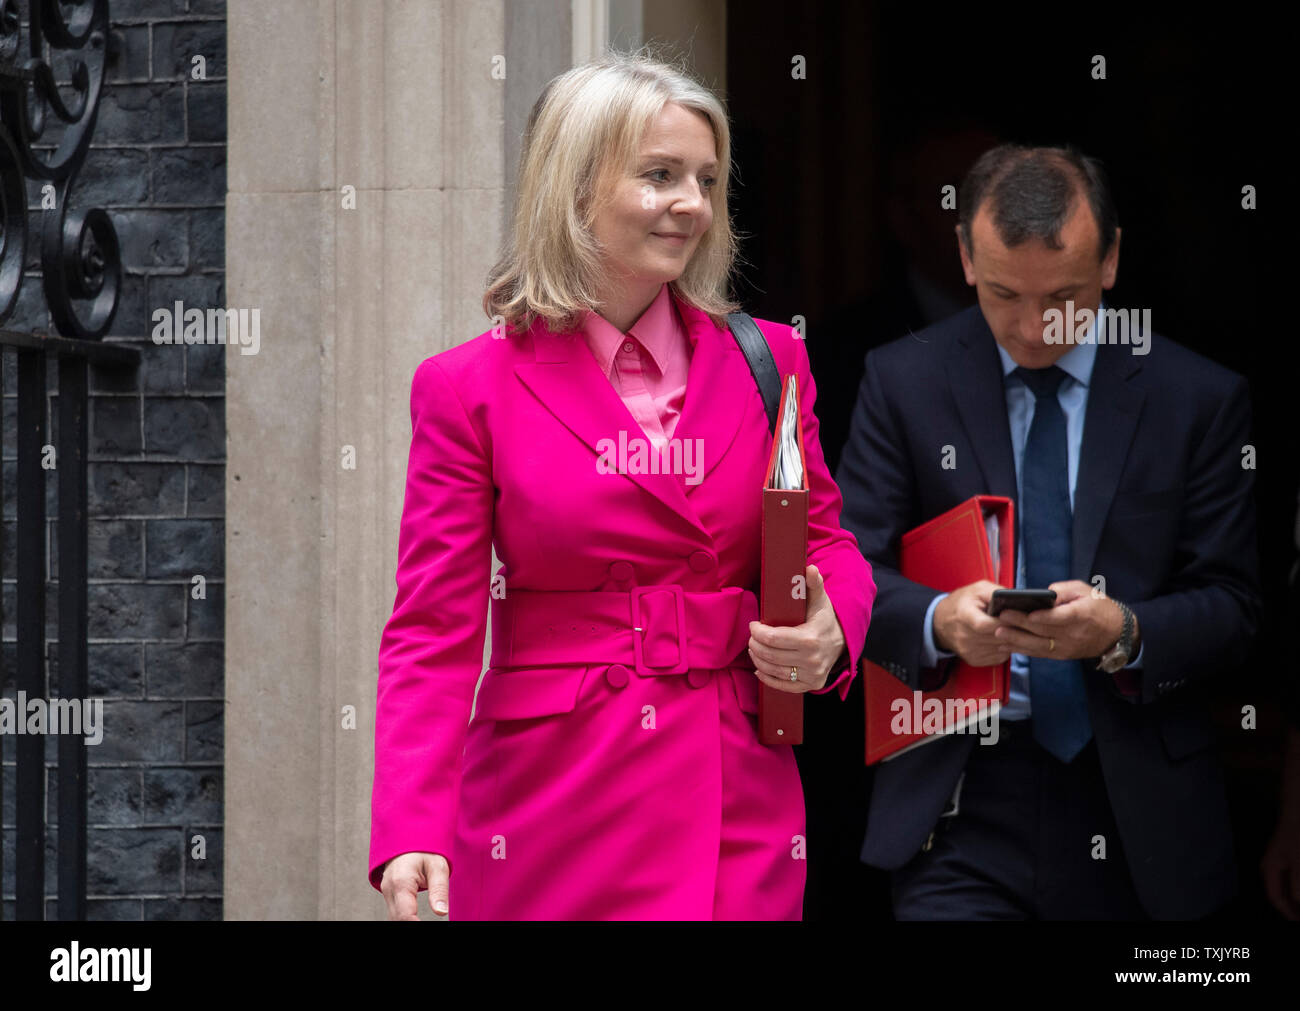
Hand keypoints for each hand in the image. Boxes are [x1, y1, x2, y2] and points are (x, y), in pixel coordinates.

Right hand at [379, 851, 448, 920]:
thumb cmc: (424, 848)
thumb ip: (439, 890)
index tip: (431, 927)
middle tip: (430, 925)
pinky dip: (403, 918)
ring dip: (407, 922)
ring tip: (422, 920)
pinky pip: (394, 911)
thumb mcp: (438, 866)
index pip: (405, 915)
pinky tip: (416, 919)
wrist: (408, 836)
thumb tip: (442, 912)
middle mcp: (389, 889)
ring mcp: (386, 891)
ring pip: (394, 916)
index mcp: (401, 882)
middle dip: (412, 925)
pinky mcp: (389, 893)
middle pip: (397, 919)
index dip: (416, 925)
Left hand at [748, 564, 846, 692]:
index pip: (774, 638)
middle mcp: (812, 660)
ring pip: (774, 671)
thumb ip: (813, 584)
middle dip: (755, 645)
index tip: (753, 625)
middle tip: (752, 637)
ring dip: (758, 660)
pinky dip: (767, 678)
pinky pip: (783, 685)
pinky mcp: (811, 685)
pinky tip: (759, 668)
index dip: (758, 632)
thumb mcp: (820, 600)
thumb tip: (810, 568)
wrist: (842, 641)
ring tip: (754, 649)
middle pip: (771, 655)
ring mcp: (813, 675)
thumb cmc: (824, 618)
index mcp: (811, 638)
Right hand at [932, 580, 1010, 666]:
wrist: (941, 622)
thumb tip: (1018, 600)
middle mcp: (964, 636)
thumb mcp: (977, 589)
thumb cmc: (962, 603)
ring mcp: (968, 650)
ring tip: (1017, 630)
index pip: (986, 624)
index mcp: (963, 615)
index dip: (1005, 621)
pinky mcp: (973, 660)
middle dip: (1015, 630)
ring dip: (1012, 640)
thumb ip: (996, 592)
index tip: (1018, 616)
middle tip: (1025, 623)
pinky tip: (1005, 638)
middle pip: (997, 637)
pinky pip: (999, 657)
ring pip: (1002, 648)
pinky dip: (1006, 648)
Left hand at [993, 580, 1128, 659]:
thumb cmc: (1098, 606)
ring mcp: (1067, 647)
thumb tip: (1044, 594)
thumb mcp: (1085, 590)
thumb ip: (1064, 590)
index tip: (1027, 614)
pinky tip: (1006, 644)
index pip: (1060, 617)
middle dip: (1020, 624)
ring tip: (998, 633)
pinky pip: (1039, 653)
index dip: (1044, 617)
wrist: (1116, 633)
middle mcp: (1073, 634)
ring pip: (1039, 646)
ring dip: (1017, 640)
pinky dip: (1022, 649)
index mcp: (1081, 615)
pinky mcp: (1062, 655)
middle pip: (1044, 631)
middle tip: (1001, 618)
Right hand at [1261, 819, 1299, 919]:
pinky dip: (1297, 885)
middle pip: (1280, 892)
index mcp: (1269, 869)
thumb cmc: (1296, 837)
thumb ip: (1297, 884)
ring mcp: (1281, 862)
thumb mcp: (1298, 862)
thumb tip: (1298, 902)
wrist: (1298, 813)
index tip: (1298, 921)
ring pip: (1288, 886)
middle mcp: (1272, 868)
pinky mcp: (1290, 858)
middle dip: (1293, 904)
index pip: (1275, 897)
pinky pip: (1292, 878)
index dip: (1287, 911)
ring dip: (1297, 895)